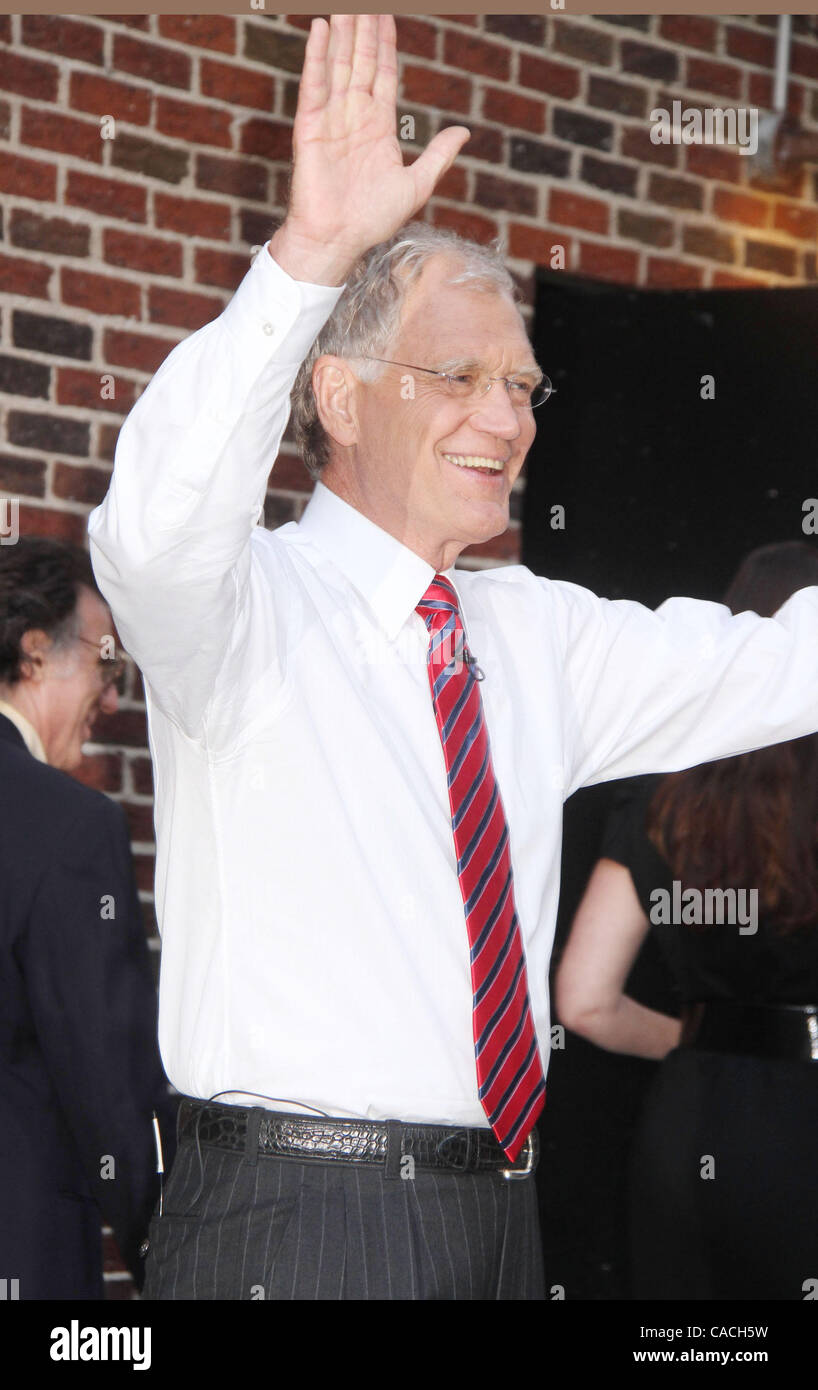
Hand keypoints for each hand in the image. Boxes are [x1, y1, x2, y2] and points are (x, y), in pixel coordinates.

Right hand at [270, 14, 469, 284]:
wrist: (340, 240)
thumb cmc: (374, 220)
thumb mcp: (417, 185)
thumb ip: (438, 155)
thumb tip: (463, 131)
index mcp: (379, 127)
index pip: (383, 75)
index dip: (386, 44)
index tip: (386, 14)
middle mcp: (354, 118)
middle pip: (360, 62)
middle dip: (364, 30)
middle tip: (366, 0)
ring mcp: (331, 120)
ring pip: (338, 66)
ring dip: (343, 34)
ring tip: (346, 6)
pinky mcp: (310, 127)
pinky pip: (314, 85)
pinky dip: (316, 57)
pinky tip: (321, 29)